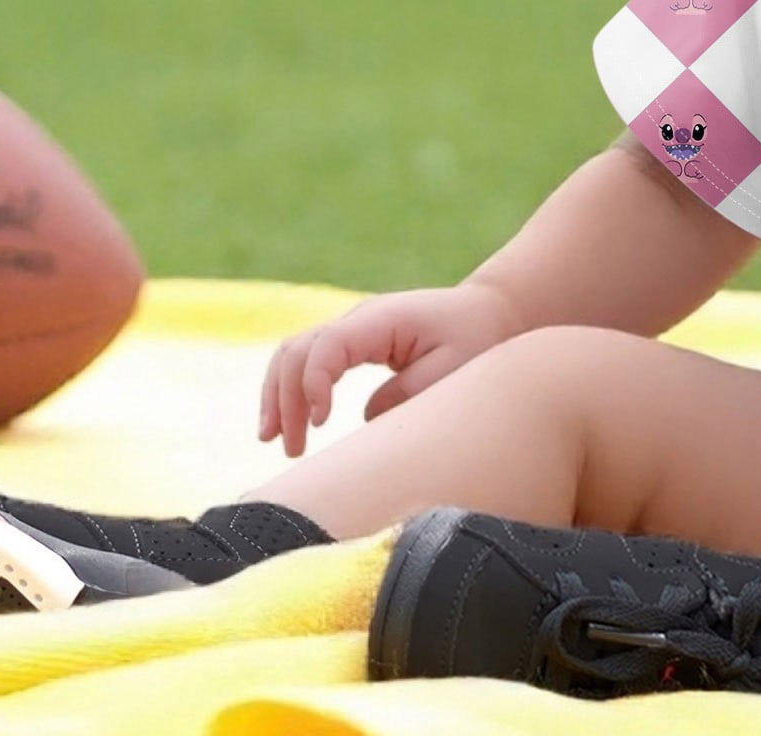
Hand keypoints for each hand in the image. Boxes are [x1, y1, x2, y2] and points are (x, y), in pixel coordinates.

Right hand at [258, 282, 522, 456]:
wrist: (487, 312)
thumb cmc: (474, 339)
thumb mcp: (450, 371)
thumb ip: (405, 394)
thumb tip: (365, 419)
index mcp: (381, 319)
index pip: (328, 344)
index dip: (314, 383)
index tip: (320, 423)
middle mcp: (358, 319)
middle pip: (298, 349)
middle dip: (286, 399)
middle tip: (292, 449)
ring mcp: (353, 329)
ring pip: (294, 352)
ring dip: (278, 395)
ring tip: (273, 440)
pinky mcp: (354, 343)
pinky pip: (309, 360)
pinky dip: (292, 389)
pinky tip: (288, 422)